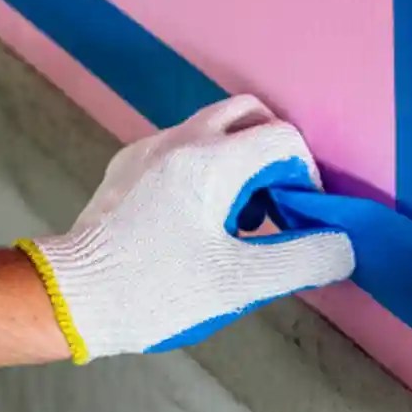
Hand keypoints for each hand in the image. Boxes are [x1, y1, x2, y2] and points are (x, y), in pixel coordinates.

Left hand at [18, 95, 354, 362]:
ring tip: (237, 220)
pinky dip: (207, 169)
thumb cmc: (155, 288)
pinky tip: (197, 221)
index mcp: (211, 161)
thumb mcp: (240, 282)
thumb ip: (303, 259)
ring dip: (241, 160)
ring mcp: (148, 150)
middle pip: (249, 113)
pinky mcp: (126, 167)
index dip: (305, 174)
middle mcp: (180, 141)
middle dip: (274, 152)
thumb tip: (342, 245)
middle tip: (274, 202)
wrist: (69, 298)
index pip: (283, 137)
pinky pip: (183, 147)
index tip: (297, 216)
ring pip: (214, 128)